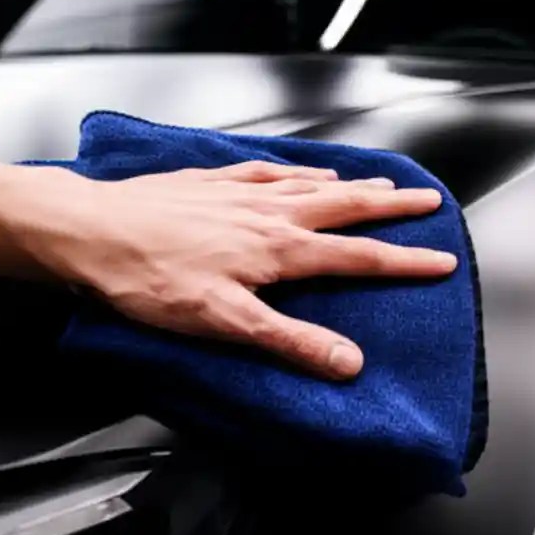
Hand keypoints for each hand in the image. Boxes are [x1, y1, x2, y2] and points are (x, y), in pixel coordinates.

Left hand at [18, 160, 456, 379]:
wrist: (92, 231)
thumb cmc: (151, 280)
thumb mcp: (225, 322)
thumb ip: (291, 341)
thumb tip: (350, 363)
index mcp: (280, 250)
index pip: (358, 256)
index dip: (405, 261)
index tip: (442, 260)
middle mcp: (269, 214)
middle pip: (346, 208)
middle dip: (392, 207)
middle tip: (428, 202)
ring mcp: (240, 194)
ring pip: (312, 185)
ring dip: (352, 186)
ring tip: (380, 185)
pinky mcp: (210, 182)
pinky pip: (269, 171)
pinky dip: (297, 171)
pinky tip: (303, 171)